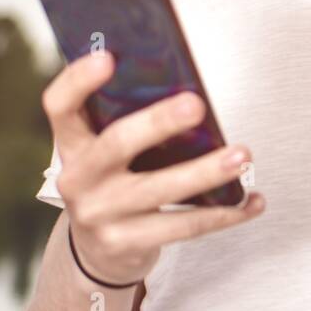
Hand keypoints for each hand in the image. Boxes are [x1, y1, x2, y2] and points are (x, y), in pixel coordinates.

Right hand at [41, 50, 264, 285]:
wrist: (97, 254)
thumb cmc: (113, 183)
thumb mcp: (103, 153)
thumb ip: (126, 121)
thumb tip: (184, 86)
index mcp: (72, 144)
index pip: (59, 105)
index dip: (78, 79)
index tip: (108, 57)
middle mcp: (78, 178)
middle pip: (117, 143)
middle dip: (159, 122)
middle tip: (197, 105)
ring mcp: (99, 215)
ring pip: (159, 189)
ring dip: (206, 171)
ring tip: (242, 154)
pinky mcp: (126, 244)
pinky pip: (183, 227)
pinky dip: (224, 213)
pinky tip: (251, 201)